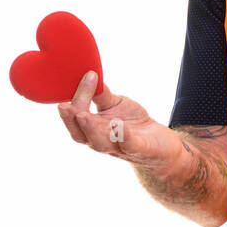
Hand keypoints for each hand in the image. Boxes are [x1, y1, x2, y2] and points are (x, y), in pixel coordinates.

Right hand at [57, 70, 181, 168]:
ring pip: (100, 143)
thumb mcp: (117, 105)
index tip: (86, 77)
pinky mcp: (140, 150)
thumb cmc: (133, 123)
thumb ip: (102, 95)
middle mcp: (101, 141)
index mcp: (92, 129)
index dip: (77, 99)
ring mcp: (120, 148)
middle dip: (72, 120)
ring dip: (91, 129)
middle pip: (81, 135)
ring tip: (84, 116)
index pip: (77, 117)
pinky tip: (119, 125)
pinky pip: (129, 145)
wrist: (160, 144)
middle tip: (65, 106)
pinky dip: (124, 136)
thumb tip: (91, 75)